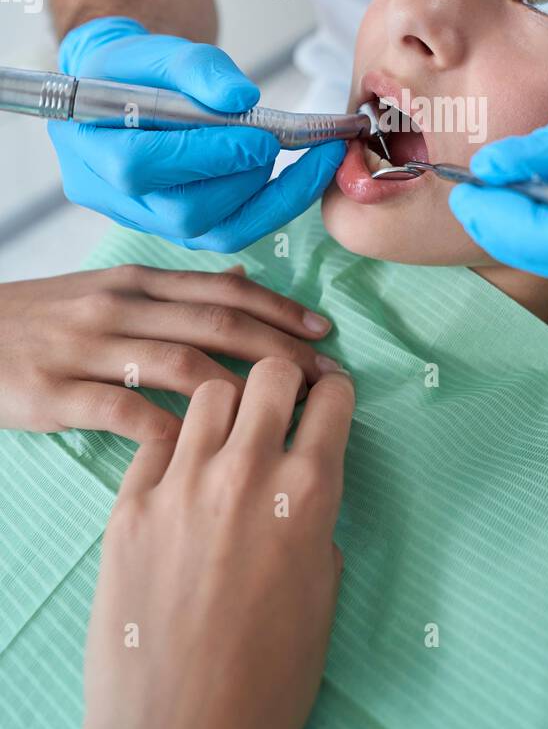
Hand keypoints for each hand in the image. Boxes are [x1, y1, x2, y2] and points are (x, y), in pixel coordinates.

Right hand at [0, 263, 339, 441]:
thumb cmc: (42, 318)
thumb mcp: (107, 288)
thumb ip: (173, 289)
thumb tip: (242, 279)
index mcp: (135, 282)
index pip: (224, 291)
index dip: (279, 311)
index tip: (324, 333)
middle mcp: (118, 307)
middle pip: (216, 324)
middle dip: (279, 350)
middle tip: (323, 377)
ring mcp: (86, 348)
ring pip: (180, 362)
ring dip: (241, 389)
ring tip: (281, 415)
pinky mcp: (53, 392)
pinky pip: (123, 409)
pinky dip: (167, 427)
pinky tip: (206, 449)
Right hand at [49, 16, 344, 249]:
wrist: (126, 91)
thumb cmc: (134, 70)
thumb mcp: (157, 51)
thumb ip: (196, 67)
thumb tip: (242, 98)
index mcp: (86, 149)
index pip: (138, 167)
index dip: (202, 155)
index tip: (258, 135)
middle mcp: (112, 198)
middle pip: (181, 212)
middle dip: (240, 177)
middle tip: (274, 141)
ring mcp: (148, 220)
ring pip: (214, 233)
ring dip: (267, 196)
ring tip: (291, 154)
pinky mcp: (181, 230)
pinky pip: (233, 233)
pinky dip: (274, 206)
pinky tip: (301, 177)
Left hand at [78, 356, 353, 728]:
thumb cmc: (268, 680)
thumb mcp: (323, 593)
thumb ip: (319, 522)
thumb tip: (307, 487)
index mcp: (309, 493)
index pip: (331, 399)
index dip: (335, 396)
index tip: (329, 402)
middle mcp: (246, 473)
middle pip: (269, 373)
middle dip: (284, 382)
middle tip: (283, 407)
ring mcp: (180, 486)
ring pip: (208, 393)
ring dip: (229, 408)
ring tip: (229, 441)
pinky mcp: (128, 508)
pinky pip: (155, 444)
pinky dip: (175, 450)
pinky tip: (182, 480)